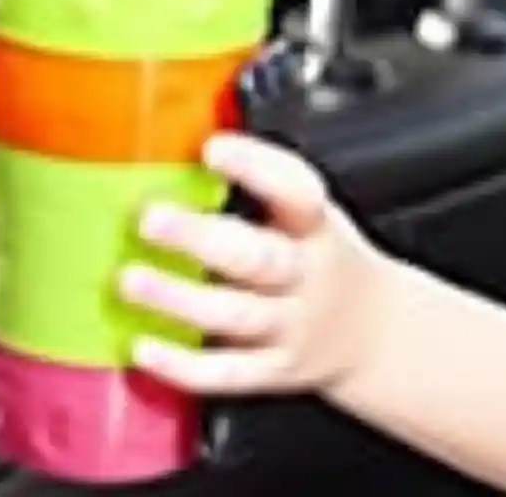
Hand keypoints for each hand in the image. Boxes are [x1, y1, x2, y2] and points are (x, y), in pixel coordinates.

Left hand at [118, 133, 388, 394]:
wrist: (376, 333)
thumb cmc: (323, 260)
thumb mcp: (310, 218)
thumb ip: (261, 188)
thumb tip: (186, 132)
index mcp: (316, 229)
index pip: (298, 192)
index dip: (258, 168)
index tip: (213, 148)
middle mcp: (307, 277)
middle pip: (260, 258)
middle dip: (202, 238)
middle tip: (149, 219)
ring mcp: (291, 327)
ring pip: (237, 315)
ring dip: (180, 298)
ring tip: (130, 279)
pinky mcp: (274, 370)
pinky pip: (228, 374)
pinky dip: (183, 366)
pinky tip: (143, 348)